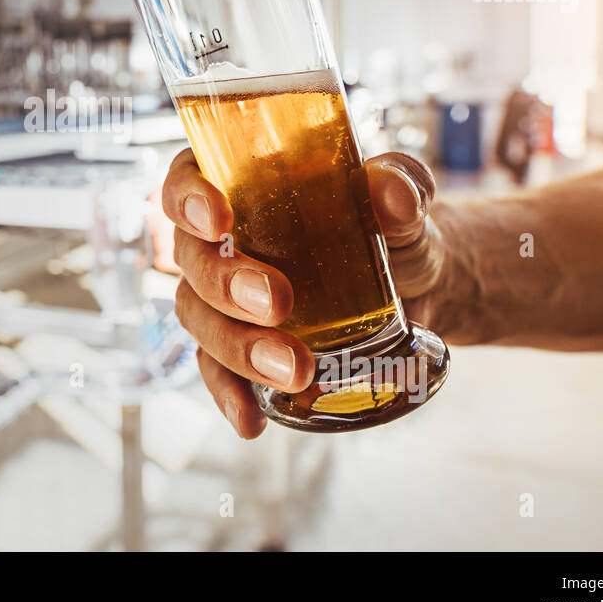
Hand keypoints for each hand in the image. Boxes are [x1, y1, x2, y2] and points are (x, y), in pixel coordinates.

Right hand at [160, 147, 446, 438]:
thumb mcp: (404, 193)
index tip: (219, 220)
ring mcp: (222, 300)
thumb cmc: (393, 222)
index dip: (187, 198)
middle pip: (192, 260)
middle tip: (278, 302)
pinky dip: (231, 396)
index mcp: (239, 184)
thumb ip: (401, 183)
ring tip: (296, 369)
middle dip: (226, 285)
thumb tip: (392, 196)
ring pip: (200, 320)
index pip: (186, 180)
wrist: (416, 285)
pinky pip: (217, 372)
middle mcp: (218, 241)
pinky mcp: (239, 347)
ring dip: (238, 348)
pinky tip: (253, 421)